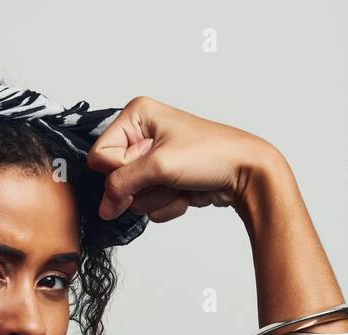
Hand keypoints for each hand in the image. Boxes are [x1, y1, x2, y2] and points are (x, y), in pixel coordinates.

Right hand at [87, 95, 280, 222]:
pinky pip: (150, 205)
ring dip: (158, 197)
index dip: (119, 171)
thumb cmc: (212, 154)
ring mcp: (154, 160)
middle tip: (168, 177)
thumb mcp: (159, 166)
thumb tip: (104, 206)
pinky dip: (168, 204)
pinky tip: (186, 191)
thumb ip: (122, 185)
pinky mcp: (165, 181)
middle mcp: (143, 134)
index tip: (146, 171)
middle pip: (116, 178)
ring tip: (181, 182)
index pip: (102, 155)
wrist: (246, 173)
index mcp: (137, 116)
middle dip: (143, 186)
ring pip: (134, 196)